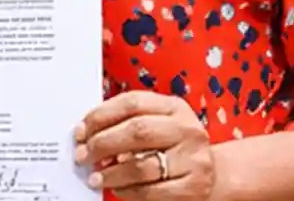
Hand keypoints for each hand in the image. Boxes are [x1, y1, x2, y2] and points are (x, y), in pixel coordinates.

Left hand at [74, 91, 214, 199]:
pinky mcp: (193, 187)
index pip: (132, 102)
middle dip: (102, 143)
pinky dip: (128, 191)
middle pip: (136, 130)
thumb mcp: (159, 125)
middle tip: (82, 155)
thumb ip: (128, 123)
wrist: (211, 175)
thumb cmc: (174, 148)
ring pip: (141, 165)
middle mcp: (187, 130)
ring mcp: (193, 159)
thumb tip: (86, 134)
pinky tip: (117, 189)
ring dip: (111, 173)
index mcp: (175, 107)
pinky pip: (151, 191)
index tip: (81, 130)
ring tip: (95, 177)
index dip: (101, 115)